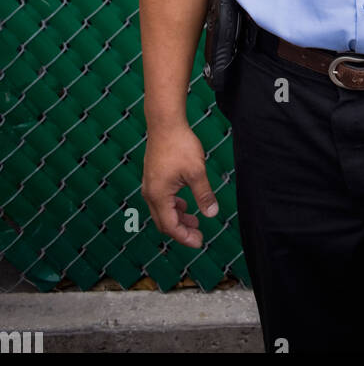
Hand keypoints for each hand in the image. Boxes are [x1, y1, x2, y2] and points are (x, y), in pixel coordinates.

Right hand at [142, 124, 218, 247]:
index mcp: (158, 195)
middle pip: (164, 222)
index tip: (199, 242)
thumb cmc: (180, 145)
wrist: (165, 123)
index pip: (170, 226)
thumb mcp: (197, 172)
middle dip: (181, 231)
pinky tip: (185, 203)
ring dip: (177, 218)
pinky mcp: (152, 177)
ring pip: (162, 211)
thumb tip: (212, 214)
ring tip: (195, 221)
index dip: (185, 237)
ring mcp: (149, 185)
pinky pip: (161, 200)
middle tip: (199, 235)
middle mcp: (150, 193)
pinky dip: (173, 206)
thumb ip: (204, 195)